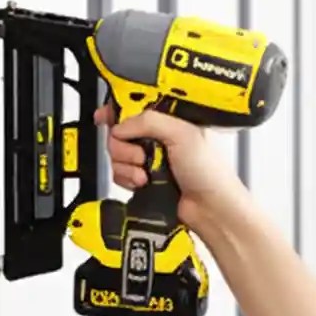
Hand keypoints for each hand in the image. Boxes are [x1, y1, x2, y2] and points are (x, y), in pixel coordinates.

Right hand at [94, 104, 252, 234]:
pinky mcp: (143, 177)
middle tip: (140, 153)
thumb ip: (149, 121)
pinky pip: (119, 172)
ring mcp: (149, 158)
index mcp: (170, 119)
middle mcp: (158, 137)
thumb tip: (121, 125)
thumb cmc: (210, 172)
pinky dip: (127, 178)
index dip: (117, 109)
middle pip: (120, 131)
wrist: (210, 209)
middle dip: (124, 145)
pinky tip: (143, 182)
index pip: (137, 106)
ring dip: (128, 165)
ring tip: (146, 172)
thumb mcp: (182, 134)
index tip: (105, 116)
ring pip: (117, 153)